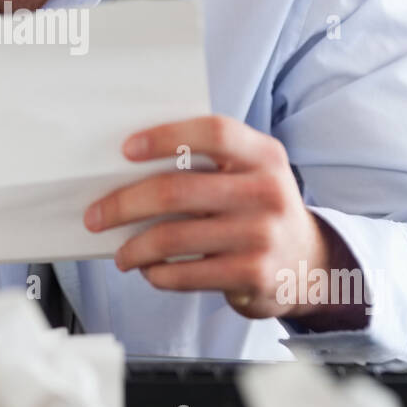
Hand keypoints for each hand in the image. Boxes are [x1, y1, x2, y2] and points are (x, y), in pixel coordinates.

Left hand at [83, 114, 363, 322]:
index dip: (166, 137)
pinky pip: (187, 274)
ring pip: (174, 237)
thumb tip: (129, 168)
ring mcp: (262, 235)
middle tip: (97, 215)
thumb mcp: (251, 175)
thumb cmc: (259, 211)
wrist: (309, 265)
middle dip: (124, 204)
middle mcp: (267, 191)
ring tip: (122, 253)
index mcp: (264, 155)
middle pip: (177, 190)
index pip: (214, 132)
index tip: (126, 150)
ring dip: (135, 247)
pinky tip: (151, 271)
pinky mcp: (254, 274)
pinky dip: (158, 274)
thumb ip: (209, 163)